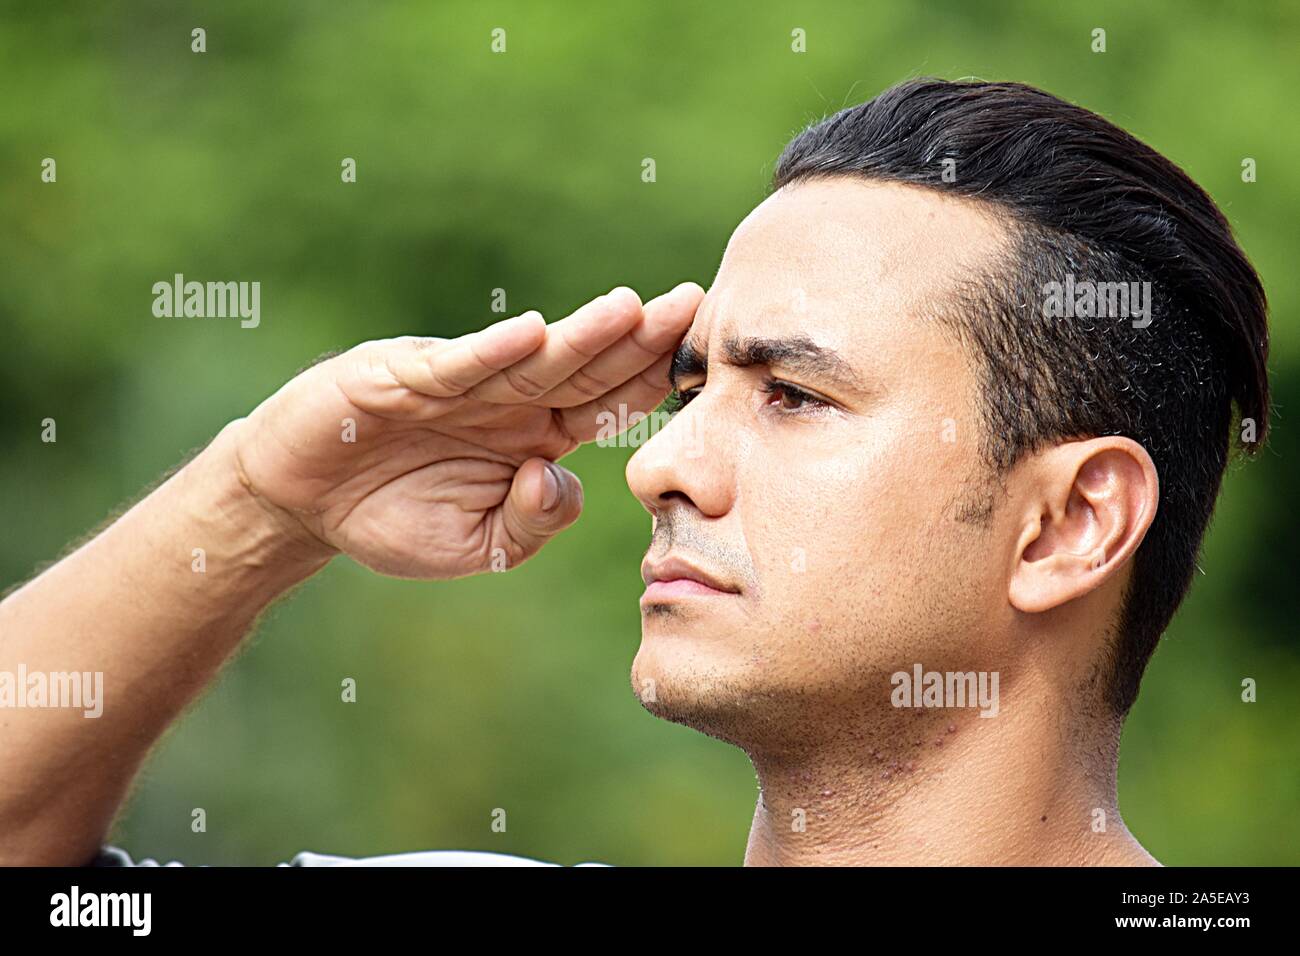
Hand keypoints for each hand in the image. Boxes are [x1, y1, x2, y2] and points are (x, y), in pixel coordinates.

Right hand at [229, 283, 703, 578]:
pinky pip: (452, 367)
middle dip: (639, 339)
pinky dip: (486, 353)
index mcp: (538, 434)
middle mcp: (509, 399)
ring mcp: (458, 382)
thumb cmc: (396, 516)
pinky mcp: (400, 377)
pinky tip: (526, 334)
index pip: (609, 402)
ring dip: (579, 334)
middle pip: (585, 366)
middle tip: (694, 304)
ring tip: (630, 309)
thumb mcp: (479, 544)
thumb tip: (559, 476)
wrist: (305, 502)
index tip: (710, 364)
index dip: (653, 381)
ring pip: (530, 358)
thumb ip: (532, 521)